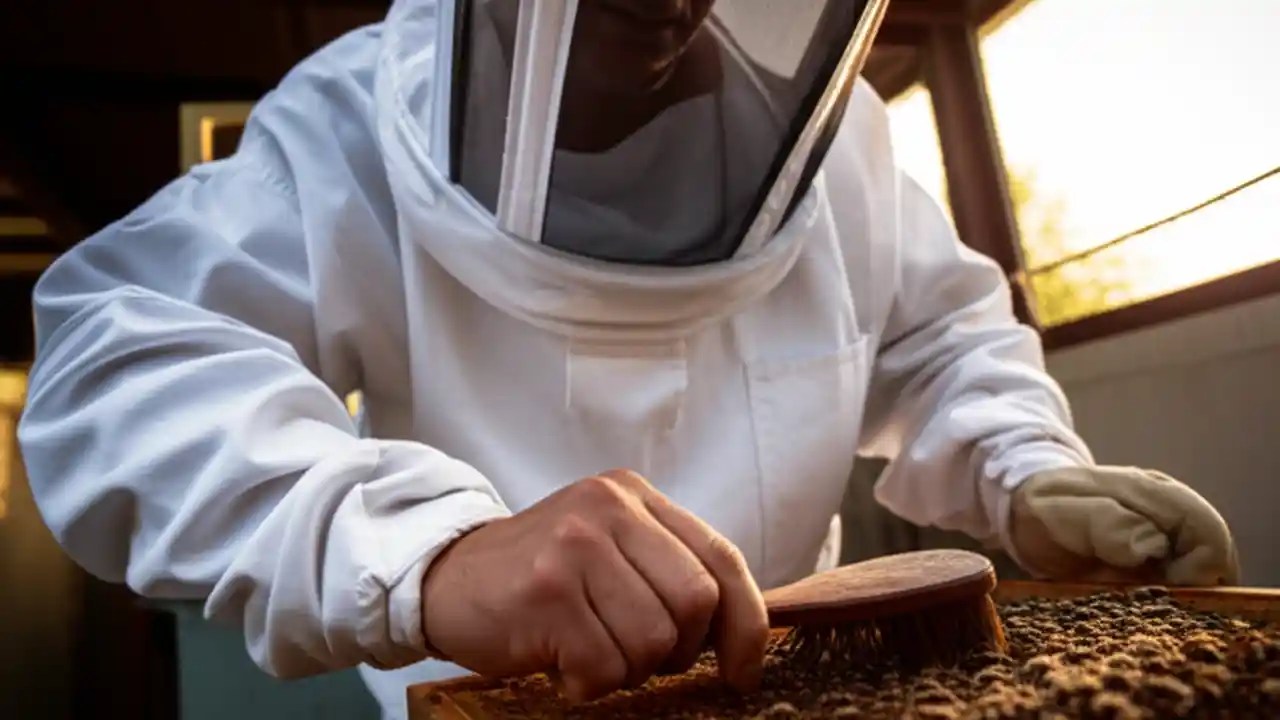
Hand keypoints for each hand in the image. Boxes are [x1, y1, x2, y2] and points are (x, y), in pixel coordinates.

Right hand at [420, 469, 768, 702]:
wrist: (446, 577)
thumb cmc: (540, 577)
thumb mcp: (609, 547)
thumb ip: (667, 569)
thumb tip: (739, 631)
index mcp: (634, 496)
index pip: (722, 558)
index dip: (747, 622)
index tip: (744, 669)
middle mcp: (608, 509)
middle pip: (695, 603)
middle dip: (677, 651)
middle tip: (636, 656)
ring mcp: (575, 547)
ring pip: (652, 642)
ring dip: (626, 670)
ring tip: (588, 652)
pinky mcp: (545, 592)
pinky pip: (603, 666)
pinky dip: (587, 684)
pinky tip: (560, 663)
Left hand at [1009, 466, 1238, 585]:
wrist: (1024, 504)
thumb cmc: (1041, 506)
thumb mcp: (1058, 512)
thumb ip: (1103, 522)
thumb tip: (1150, 544)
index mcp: (1154, 494)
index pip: (1210, 537)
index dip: (1198, 573)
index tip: (1161, 590)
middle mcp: (1171, 511)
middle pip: (1216, 559)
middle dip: (1190, 589)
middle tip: (1144, 600)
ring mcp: (1167, 531)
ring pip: (1202, 574)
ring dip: (1177, 595)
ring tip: (1134, 598)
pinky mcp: (1158, 554)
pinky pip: (1181, 581)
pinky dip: (1164, 597)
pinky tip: (1133, 599)